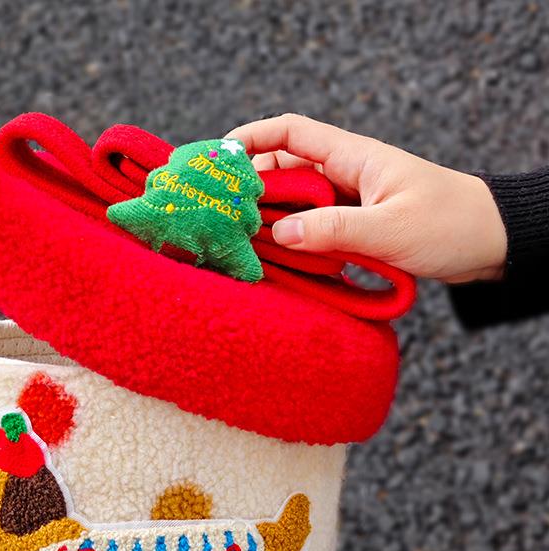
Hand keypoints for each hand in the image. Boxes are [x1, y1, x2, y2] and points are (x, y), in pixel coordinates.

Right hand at [227, 114, 507, 283]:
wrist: (492, 242)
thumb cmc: (451, 225)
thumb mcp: (389, 230)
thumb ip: (332, 231)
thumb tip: (278, 234)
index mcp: (354, 157)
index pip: (291, 133)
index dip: (252, 138)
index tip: (220, 158)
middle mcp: (346, 174)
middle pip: (285, 170)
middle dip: (252, 187)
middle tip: (224, 213)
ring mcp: (349, 200)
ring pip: (296, 202)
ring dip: (271, 218)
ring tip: (245, 240)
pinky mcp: (355, 226)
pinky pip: (313, 227)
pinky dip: (294, 239)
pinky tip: (281, 257)